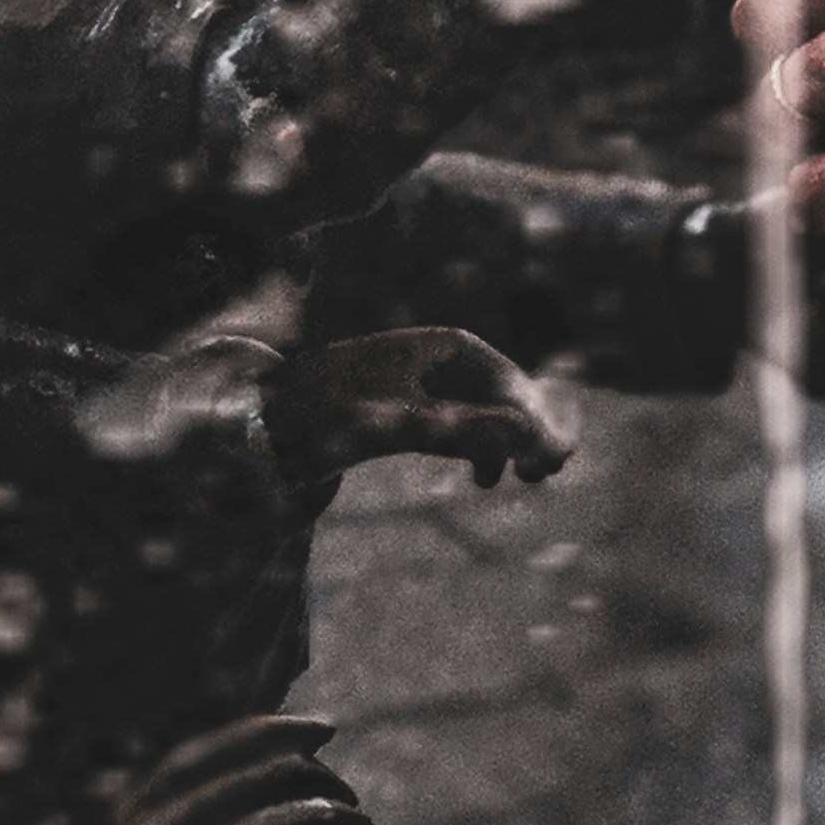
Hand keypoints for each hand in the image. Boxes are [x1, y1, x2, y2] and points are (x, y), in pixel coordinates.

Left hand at [265, 329, 572, 491]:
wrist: (264, 420)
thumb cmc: (329, 412)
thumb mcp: (398, 424)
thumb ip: (464, 431)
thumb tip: (530, 437)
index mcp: (448, 347)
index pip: (510, 383)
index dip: (538, 421)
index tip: (559, 457)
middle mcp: (445, 360)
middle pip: (505, 394)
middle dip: (530, 431)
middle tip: (553, 470)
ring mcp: (430, 383)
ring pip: (486, 412)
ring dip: (510, 443)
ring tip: (529, 477)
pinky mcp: (411, 409)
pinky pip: (463, 426)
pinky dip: (480, 449)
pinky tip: (483, 477)